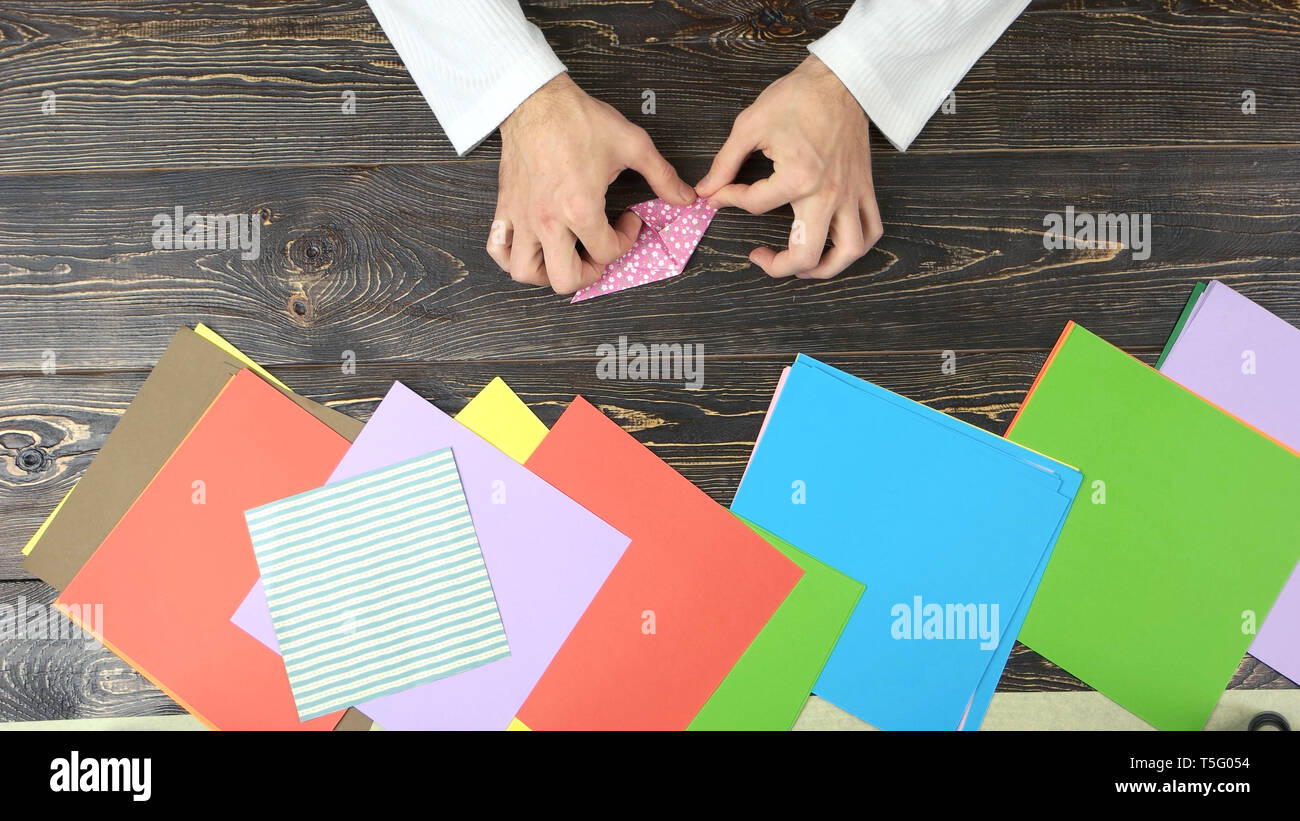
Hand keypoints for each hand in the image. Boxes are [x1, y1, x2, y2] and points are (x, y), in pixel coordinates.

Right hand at [489, 73, 695, 294]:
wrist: (536, 100)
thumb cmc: (577, 119)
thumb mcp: (632, 144)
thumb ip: (662, 176)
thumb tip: (686, 197)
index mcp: (579, 208)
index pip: (607, 252)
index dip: (627, 240)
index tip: (629, 219)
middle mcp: (548, 221)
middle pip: (565, 279)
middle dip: (589, 273)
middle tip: (599, 252)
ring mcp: (522, 218)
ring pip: (525, 273)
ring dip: (547, 273)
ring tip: (564, 257)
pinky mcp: (505, 208)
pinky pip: (496, 249)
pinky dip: (510, 256)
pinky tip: (530, 247)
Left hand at [696, 55, 882, 279]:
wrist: (840, 79)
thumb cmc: (798, 97)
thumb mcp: (750, 125)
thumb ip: (726, 163)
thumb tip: (706, 190)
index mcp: (797, 177)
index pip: (755, 207)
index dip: (729, 200)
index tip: (720, 193)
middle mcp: (827, 194)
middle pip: (806, 253)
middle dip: (777, 266)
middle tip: (759, 258)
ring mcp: (850, 194)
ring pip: (848, 252)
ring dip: (824, 269)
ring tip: (801, 266)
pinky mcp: (864, 189)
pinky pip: (872, 230)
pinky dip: (855, 247)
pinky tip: (834, 247)